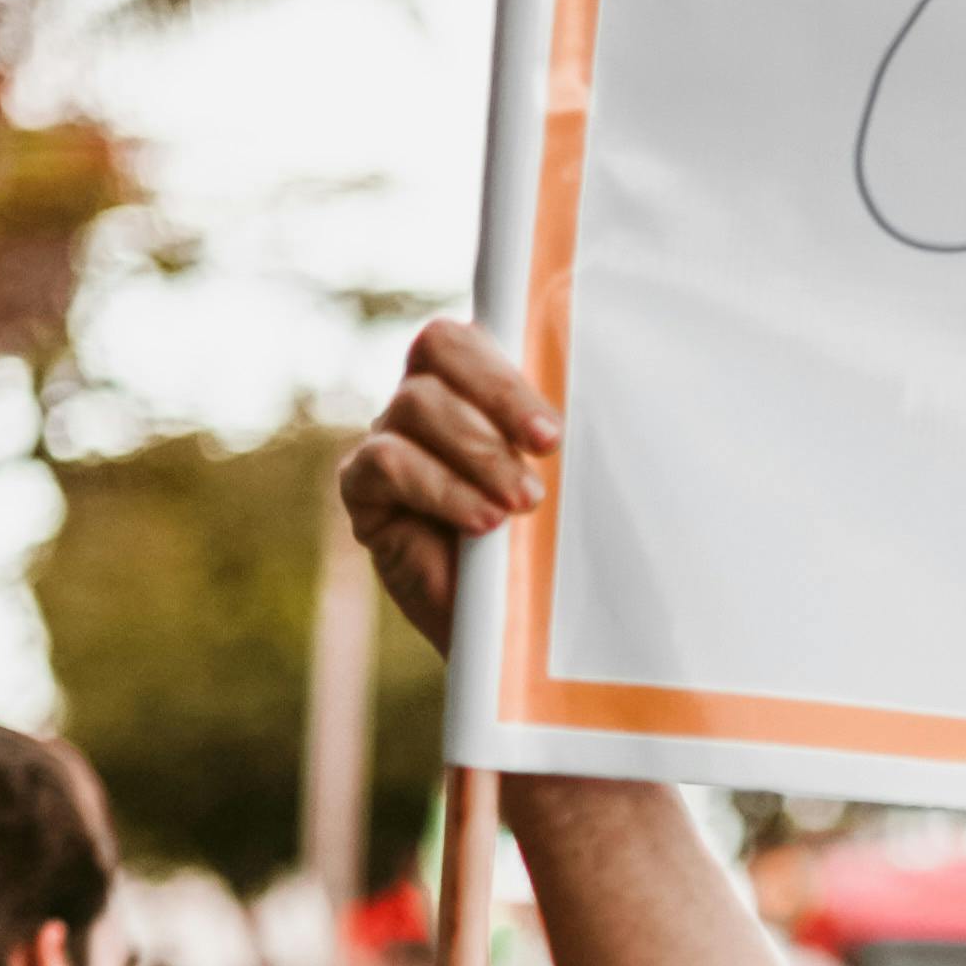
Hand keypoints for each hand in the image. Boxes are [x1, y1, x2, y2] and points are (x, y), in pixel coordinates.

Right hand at [342, 321, 557, 659]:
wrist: (509, 630)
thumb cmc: (543, 551)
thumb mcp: (563, 487)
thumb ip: (559, 438)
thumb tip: (601, 400)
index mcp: (473, 385)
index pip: (470, 334)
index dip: (505, 369)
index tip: (552, 431)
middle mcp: (424, 402)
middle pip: (439, 348)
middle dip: (499, 396)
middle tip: (546, 451)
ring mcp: (389, 440)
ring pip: (416, 405)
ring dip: (479, 452)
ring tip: (520, 504)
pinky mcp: (363, 489)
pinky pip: (387, 462)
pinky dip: (440, 488)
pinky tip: (481, 523)